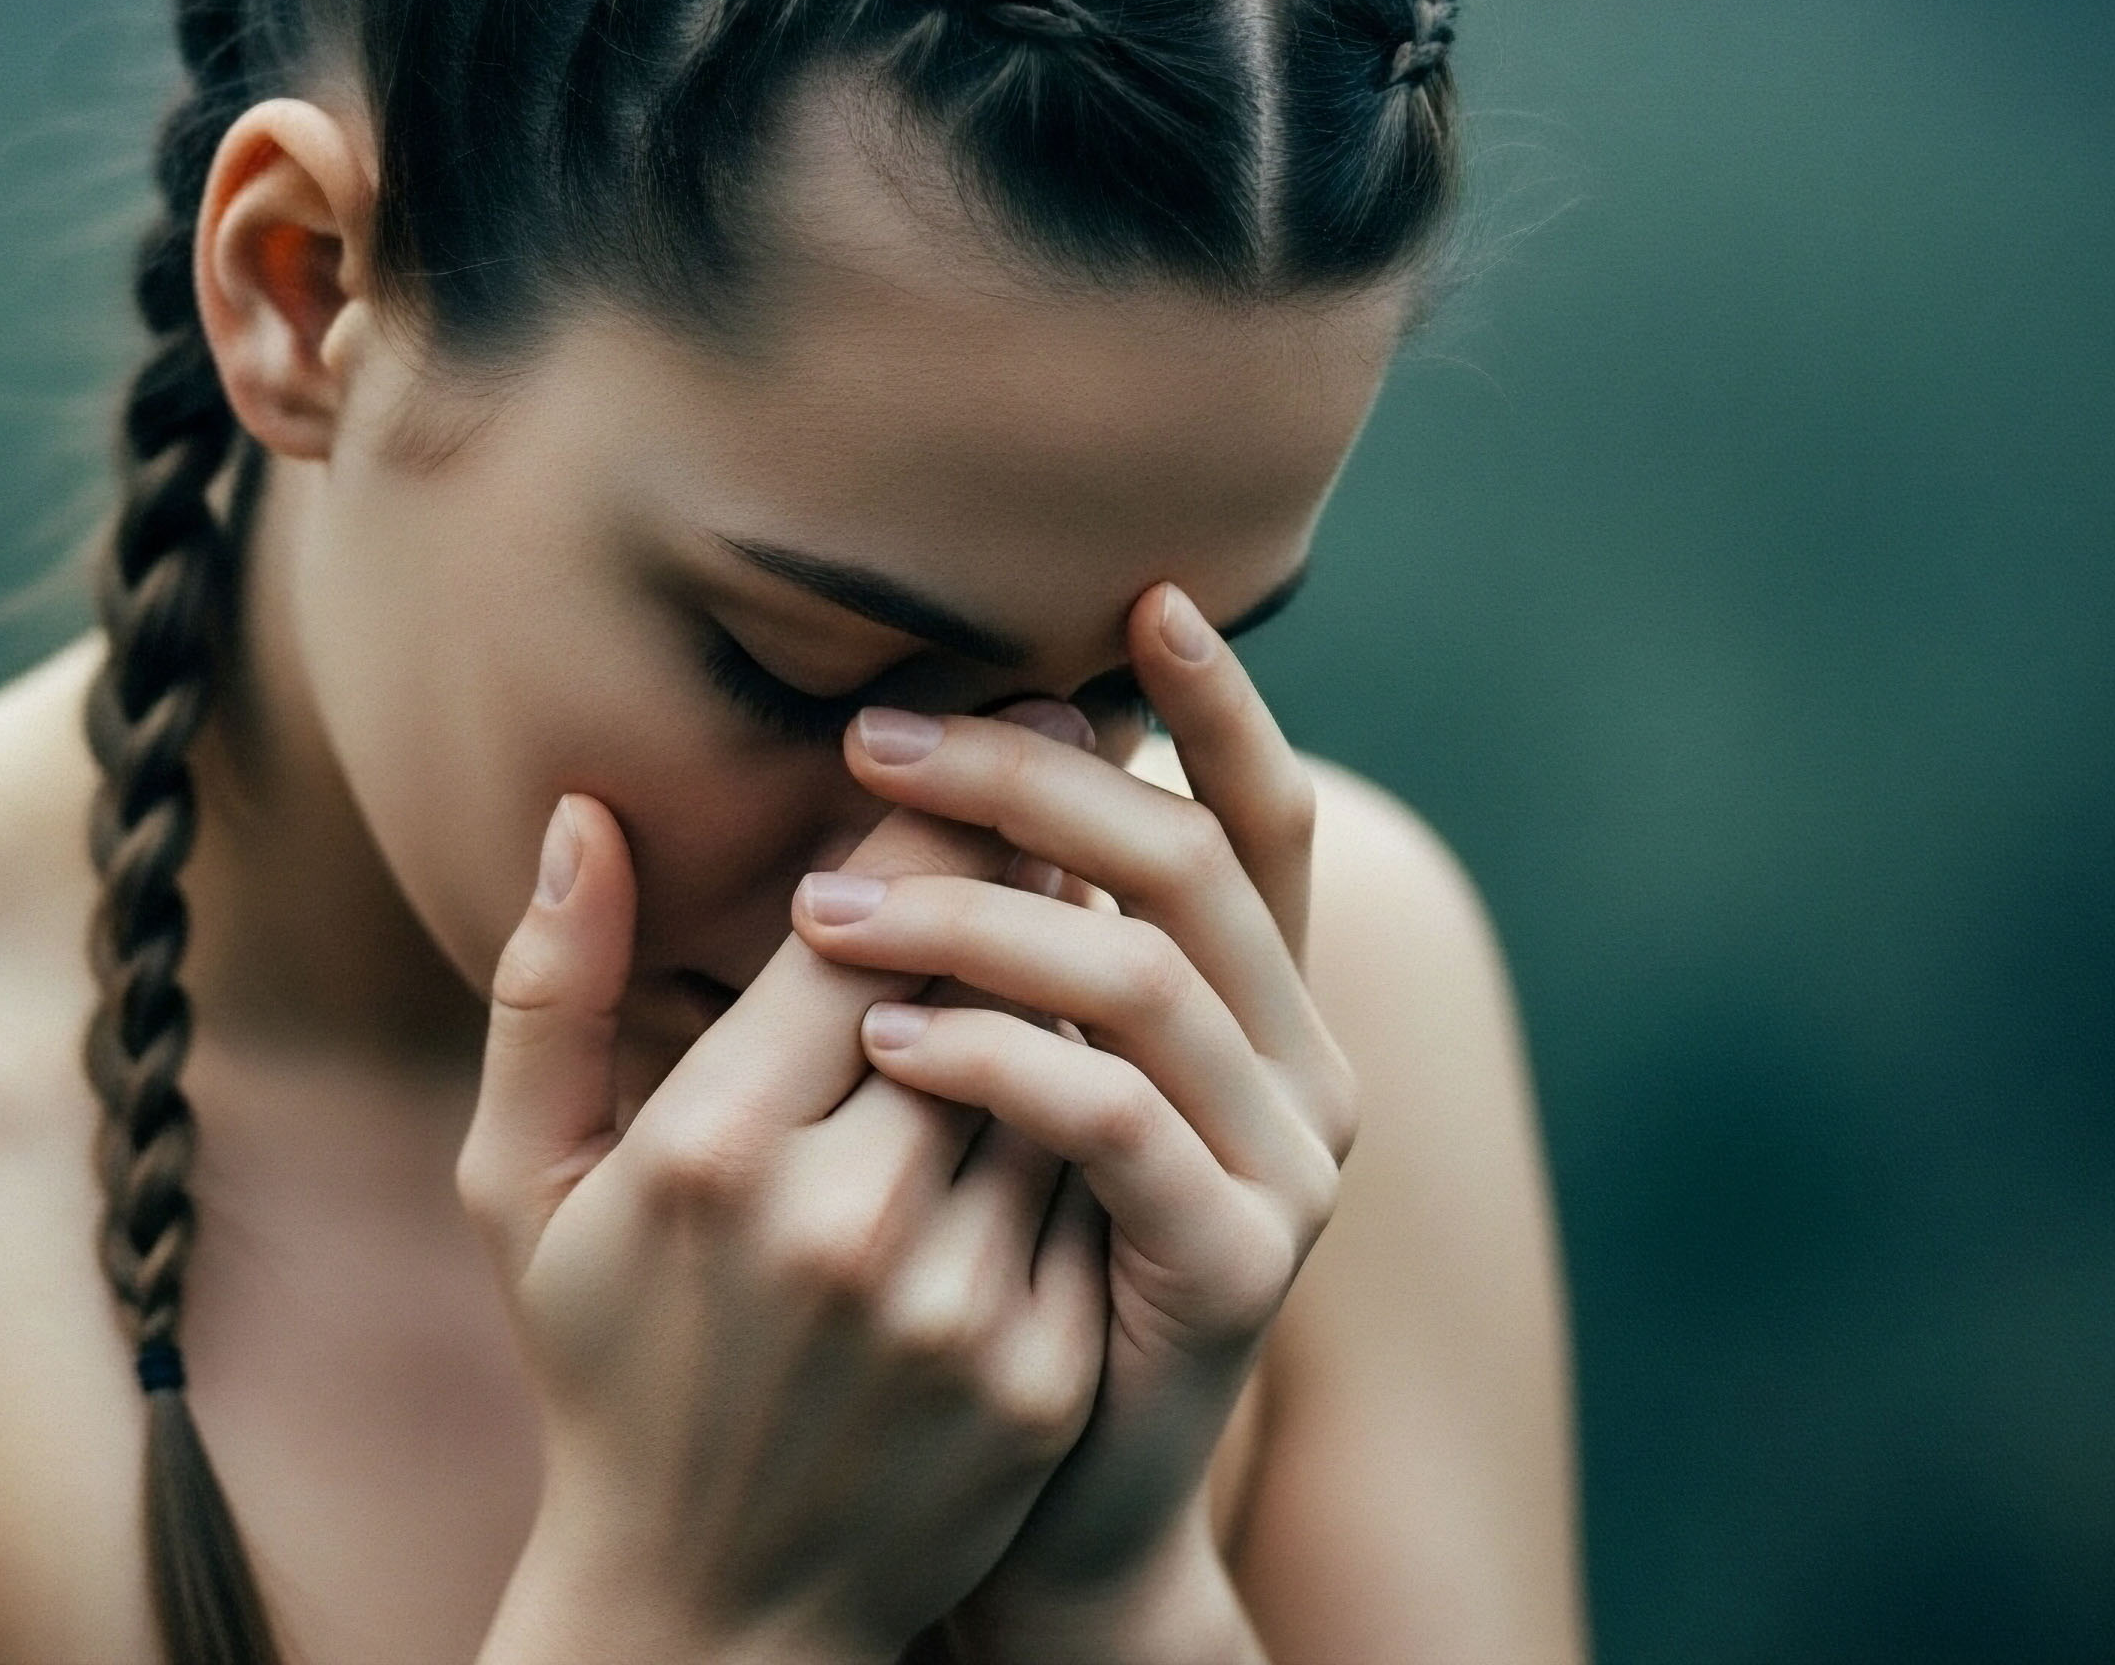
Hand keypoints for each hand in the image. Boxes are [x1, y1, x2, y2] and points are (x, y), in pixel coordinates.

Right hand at [460, 780, 1112, 1663]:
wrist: (709, 1605)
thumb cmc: (605, 1363)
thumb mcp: (521, 1186)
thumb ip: (551, 991)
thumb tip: (585, 812)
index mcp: (711, 1150)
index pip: (866, 924)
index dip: (939, 817)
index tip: (988, 730)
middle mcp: (842, 1222)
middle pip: (986, 983)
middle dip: (1031, 866)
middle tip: (1074, 770)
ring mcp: (956, 1308)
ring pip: (1065, 1078)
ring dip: (1084, 984)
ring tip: (1103, 901)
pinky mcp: (1041, 1376)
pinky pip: (1098, 1194)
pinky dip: (1102, 1117)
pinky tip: (1104, 1062)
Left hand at [790, 584, 1357, 1636]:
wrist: (1026, 1516)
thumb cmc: (975, 1273)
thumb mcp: (975, 1081)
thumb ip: (982, 932)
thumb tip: (911, 757)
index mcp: (1247, 1005)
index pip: (1255, 814)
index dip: (1212, 699)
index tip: (1121, 597)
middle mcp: (1296, 1066)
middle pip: (1191, 859)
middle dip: (1031, 775)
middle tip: (872, 738)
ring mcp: (1280, 1169)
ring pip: (1149, 974)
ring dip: (976, 911)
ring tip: (818, 902)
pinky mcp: (1229, 1265)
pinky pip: (1115, 1122)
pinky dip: (995, 1057)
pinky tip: (881, 1034)